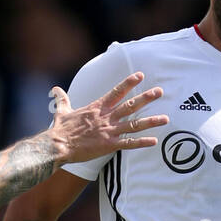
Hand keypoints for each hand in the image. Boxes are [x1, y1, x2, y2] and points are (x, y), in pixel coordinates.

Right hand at [48, 71, 167, 163]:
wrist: (58, 144)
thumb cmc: (60, 129)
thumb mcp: (61, 111)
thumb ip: (62, 99)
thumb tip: (55, 89)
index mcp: (96, 107)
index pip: (116, 91)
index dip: (129, 83)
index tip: (140, 75)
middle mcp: (106, 117)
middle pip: (130, 105)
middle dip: (146, 98)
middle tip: (160, 92)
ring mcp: (109, 131)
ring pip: (134, 124)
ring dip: (151, 121)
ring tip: (165, 119)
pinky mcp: (109, 145)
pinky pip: (129, 143)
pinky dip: (142, 142)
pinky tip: (154, 141)